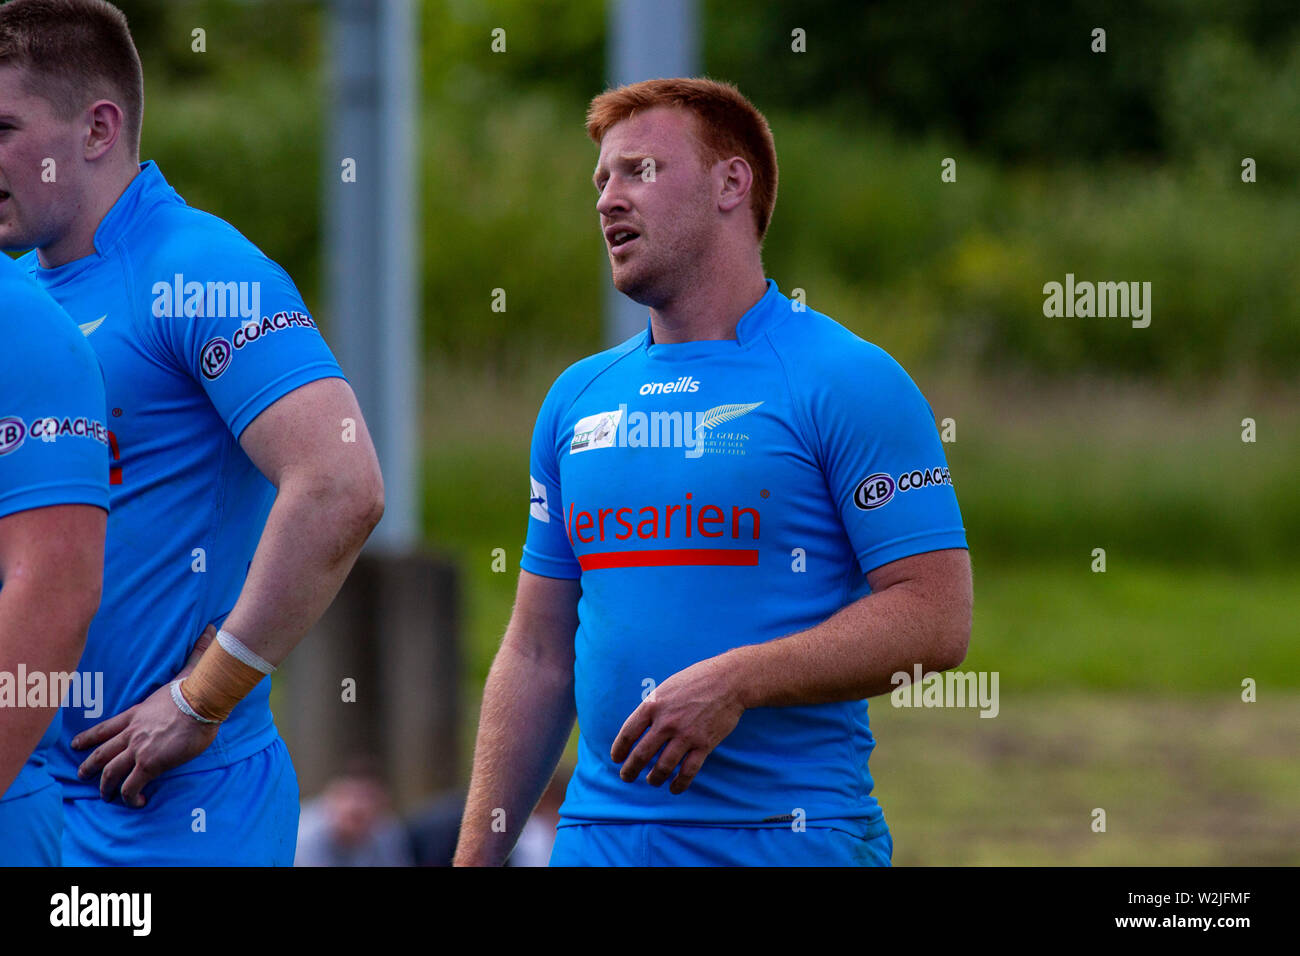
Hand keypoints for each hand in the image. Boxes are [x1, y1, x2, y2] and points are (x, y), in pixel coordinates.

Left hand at [70, 625, 220, 806]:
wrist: (201, 701)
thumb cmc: (196, 686)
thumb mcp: (189, 669)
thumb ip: (196, 652)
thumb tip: (211, 630)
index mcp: (136, 714)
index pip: (106, 727)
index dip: (89, 738)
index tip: (75, 745)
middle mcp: (132, 733)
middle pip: (102, 753)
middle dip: (89, 765)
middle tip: (81, 775)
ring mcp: (139, 749)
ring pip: (112, 773)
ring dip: (106, 787)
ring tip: (106, 797)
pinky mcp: (150, 763)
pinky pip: (133, 786)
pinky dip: (131, 797)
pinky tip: (138, 803)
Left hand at [610, 656, 745, 794]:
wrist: (728, 681)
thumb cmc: (695, 681)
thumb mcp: (666, 688)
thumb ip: (652, 708)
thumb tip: (639, 729)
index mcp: (653, 705)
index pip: (628, 733)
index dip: (619, 749)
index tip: (616, 759)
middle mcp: (666, 722)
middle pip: (641, 754)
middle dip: (630, 770)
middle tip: (626, 777)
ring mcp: (686, 735)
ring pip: (663, 767)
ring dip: (654, 778)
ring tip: (651, 781)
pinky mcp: (704, 744)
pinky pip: (688, 771)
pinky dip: (680, 783)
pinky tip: (674, 788)